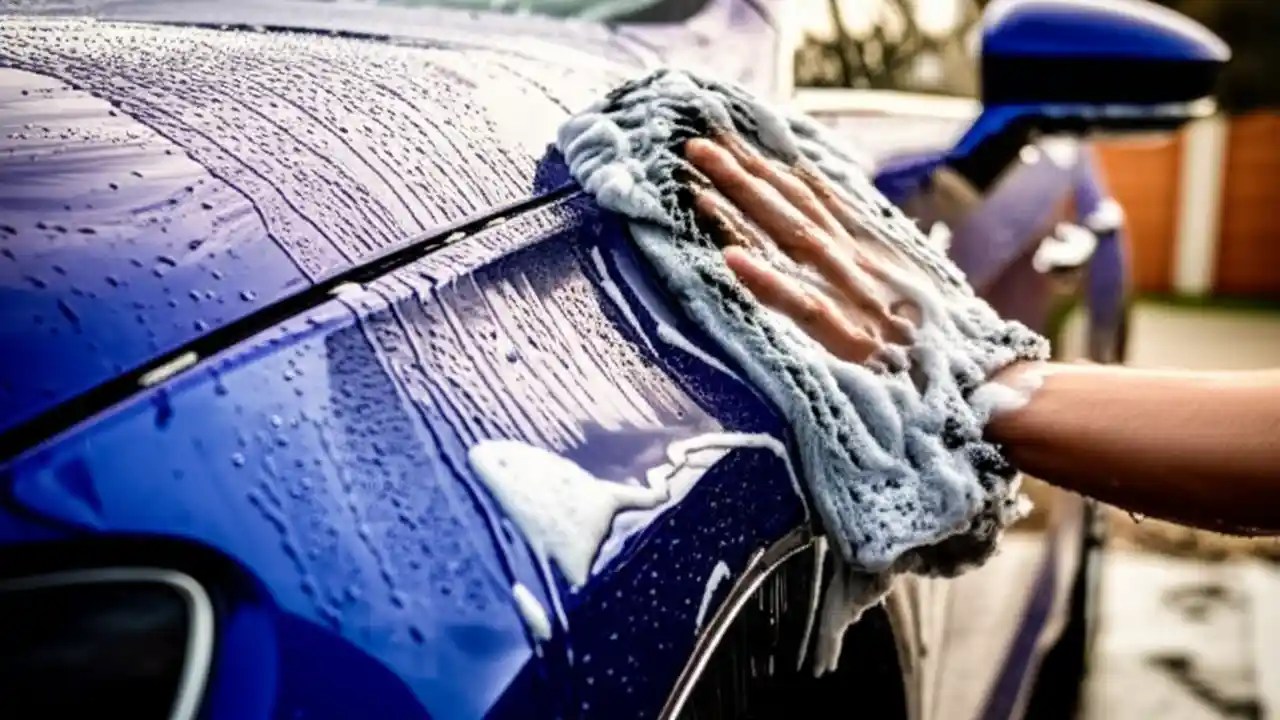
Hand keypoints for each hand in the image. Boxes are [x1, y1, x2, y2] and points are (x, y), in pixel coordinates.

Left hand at [683, 134, 920, 366]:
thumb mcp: (906, 279)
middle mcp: (858, 263)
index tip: (729, 136)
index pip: (810, 195)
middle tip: (697, 147)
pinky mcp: (852, 343)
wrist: (976, 379)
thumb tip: (817, 213)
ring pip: (793, 243)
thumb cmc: (934, 336)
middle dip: (745, 175)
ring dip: (745, 214)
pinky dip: (768, 281)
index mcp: (867, 247)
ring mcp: (855, 299)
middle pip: (794, 210)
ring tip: (699, 189)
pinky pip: (804, 306)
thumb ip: (862, 248)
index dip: (769, 164)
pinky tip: (730, 258)